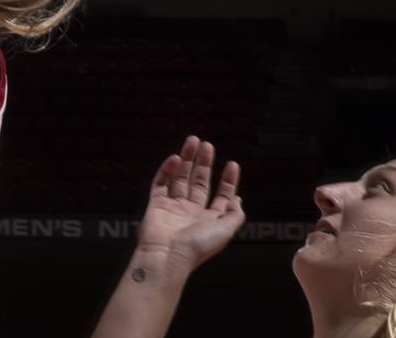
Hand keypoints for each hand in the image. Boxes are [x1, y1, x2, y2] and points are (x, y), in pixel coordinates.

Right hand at [135, 136, 244, 269]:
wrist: (167, 256)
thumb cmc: (197, 246)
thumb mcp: (225, 231)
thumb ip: (235, 215)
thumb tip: (239, 199)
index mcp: (209, 220)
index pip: (221, 196)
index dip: (228, 180)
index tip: (232, 164)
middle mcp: (191, 211)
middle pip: (200, 182)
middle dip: (204, 163)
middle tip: (207, 144)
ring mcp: (173, 206)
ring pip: (181, 177)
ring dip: (187, 159)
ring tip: (193, 141)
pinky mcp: (156, 204)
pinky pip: (161, 183)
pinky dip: (166, 170)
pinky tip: (175, 158)